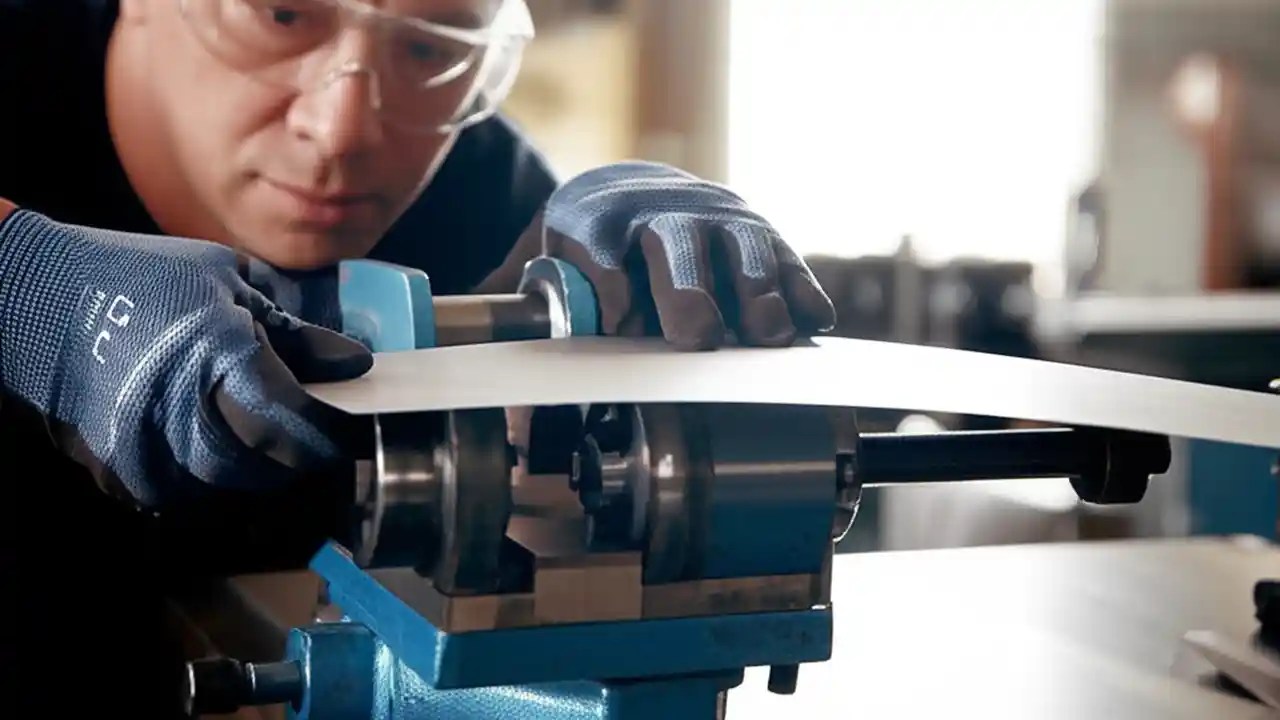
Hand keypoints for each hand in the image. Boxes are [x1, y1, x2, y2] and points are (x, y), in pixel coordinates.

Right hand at [0, 205, 372, 508]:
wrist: (36, 297)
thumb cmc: (137, 278)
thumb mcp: (228, 282)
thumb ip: (293, 332)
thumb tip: (353, 365)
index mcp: (217, 357)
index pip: (295, 421)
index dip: (330, 430)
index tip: (349, 424)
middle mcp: (182, 411)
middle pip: (267, 464)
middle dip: (296, 451)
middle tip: (308, 429)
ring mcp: (145, 449)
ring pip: (228, 485)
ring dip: (254, 465)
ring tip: (257, 429)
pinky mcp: (119, 471)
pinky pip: (183, 492)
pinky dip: (207, 474)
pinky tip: (209, 439)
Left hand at [490, 160, 836, 349]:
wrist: (642, 189)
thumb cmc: (589, 243)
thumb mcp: (547, 257)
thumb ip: (517, 303)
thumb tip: (467, 363)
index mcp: (595, 215)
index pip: (598, 241)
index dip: (608, 281)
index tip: (617, 323)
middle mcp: (661, 209)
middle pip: (676, 241)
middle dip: (686, 289)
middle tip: (698, 338)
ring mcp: (716, 216)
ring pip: (740, 246)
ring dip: (757, 291)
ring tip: (769, 335)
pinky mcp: (760, 231)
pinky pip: (785, 257)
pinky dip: (799, 288)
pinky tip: (811, 322)